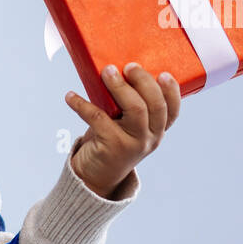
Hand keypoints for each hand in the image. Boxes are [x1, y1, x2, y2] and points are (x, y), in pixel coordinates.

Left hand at [63, 62, 179, 198]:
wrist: (95, 176)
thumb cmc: (110, 141)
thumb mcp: (125, 126)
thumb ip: (128, 105)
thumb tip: (114, 70)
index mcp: (158, 130)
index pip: (173, 110)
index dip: (172, 91)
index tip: (163, 74)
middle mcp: (151, 138)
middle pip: (155, 105)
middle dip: (143, 81)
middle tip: (128, 66)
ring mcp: (134, 144)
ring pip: (135, 109)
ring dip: (120, 87)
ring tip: (106, 72)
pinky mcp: (113, 147)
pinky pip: (99, 119)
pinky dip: (82, 105)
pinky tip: (70, 96)